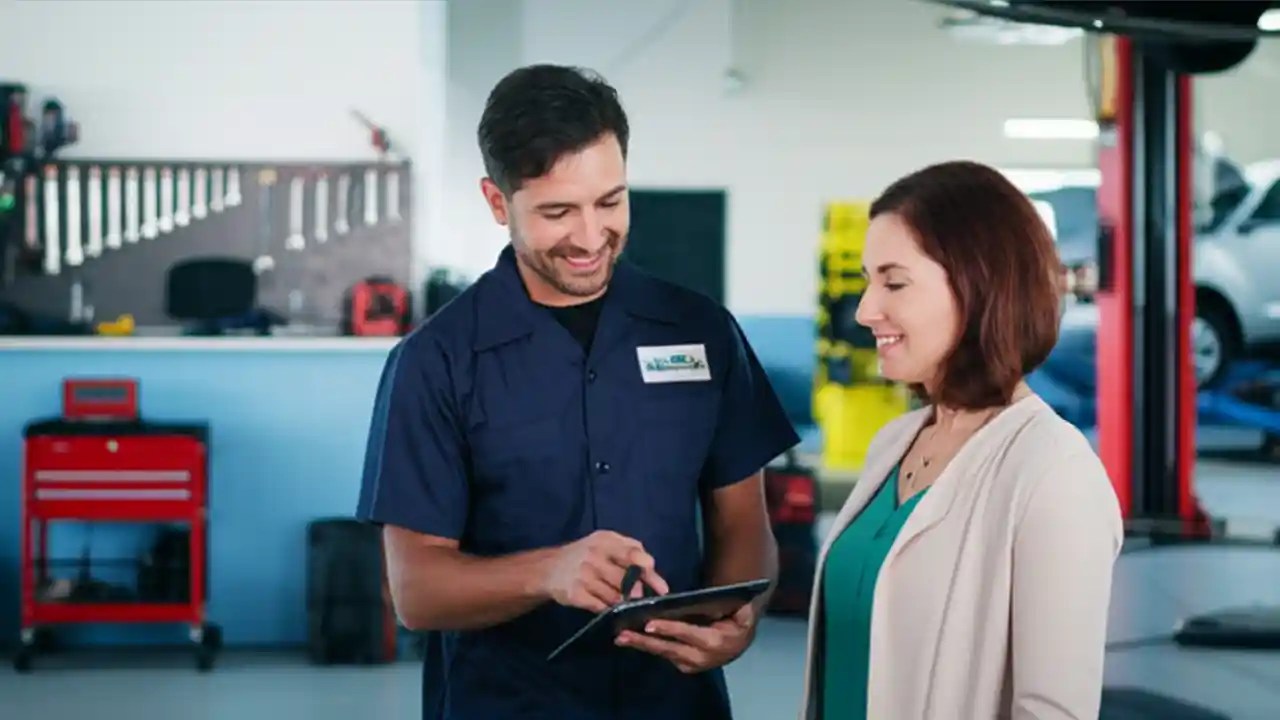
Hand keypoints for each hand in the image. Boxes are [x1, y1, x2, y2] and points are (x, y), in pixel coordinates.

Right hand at [542, 530, 669, 612]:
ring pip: (615, 596)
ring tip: (626, 605)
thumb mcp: (605, 544)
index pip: (634, 555)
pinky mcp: (575, 594)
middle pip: (626, 579)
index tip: (661, 588)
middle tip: (641, 599)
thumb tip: (651, 570)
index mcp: (605, 540)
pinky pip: (601, 607)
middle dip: (637, 592)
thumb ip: (629, 551)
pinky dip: (609, 611)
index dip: (649, 572)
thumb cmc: (585, 555)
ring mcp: (584, 575)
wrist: (549, 568)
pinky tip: (612, 611)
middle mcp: (594, 555)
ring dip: (624, 603)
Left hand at [614, 603, 755, 673]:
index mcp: (714, 641)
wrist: (741, 643)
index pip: (687, 633)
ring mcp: (690, 664)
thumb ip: (729, 605)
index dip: (669, 628)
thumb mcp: (742, 611)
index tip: (650, 624)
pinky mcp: (683, 665)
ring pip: (662, 653)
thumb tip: (713, 598)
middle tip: (623, 635)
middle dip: (645, 641)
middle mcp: (700, 657)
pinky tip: (632, 638)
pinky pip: (664, 655)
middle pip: (668, 648)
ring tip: (621, 637)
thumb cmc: (739, 621)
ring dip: (641, 645)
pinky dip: (648, 646)